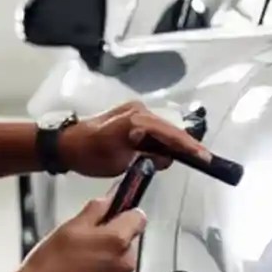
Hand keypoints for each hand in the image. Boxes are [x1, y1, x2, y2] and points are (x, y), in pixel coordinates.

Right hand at [17, 196, 146, 271]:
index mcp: (117, 240)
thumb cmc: (50, 264)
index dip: (125, 214)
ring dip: (109, 261)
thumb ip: (97, 208)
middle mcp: (125, 263)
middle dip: (113, 240)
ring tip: (81, 265)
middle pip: (129, 242)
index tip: (113, 217)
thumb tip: (112, 198)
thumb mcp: (71, 226)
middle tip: (86, 244)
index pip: (138, 217)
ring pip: (122, 263)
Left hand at [59, 101, 210, 177]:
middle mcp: (139, 110)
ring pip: (164, 129)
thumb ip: (146, 157)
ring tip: (191, 157)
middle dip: (185, 145)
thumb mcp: (120, 161)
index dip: (188, 146)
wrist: (67, 144)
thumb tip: (166, 157)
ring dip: (174, 144)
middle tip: (203, 160)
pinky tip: (170, 152)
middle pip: (170, 129)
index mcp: (136, 119)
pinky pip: (155, 129)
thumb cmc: (89, 154)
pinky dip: (163, 141)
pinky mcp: (133, 116)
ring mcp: (136, 111)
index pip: (169, 133)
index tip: (204, 158)